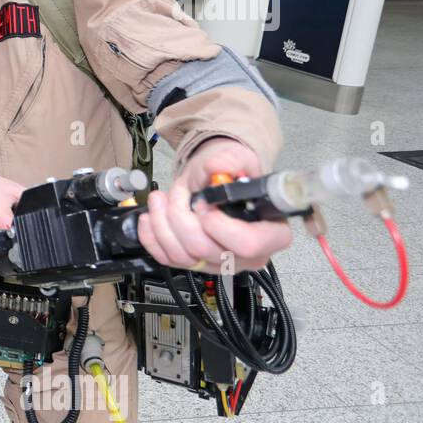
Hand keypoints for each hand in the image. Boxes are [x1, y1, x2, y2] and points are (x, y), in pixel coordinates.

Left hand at [139, 137, 292, 271]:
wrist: (213, 179)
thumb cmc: (229, 174)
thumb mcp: (235, 158)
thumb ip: (228, 162)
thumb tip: (218, 168)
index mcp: (271, 233)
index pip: (248, 244)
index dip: (218, 224)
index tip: (202, 203)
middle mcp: (247, 255)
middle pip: (205, 249)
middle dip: (181, 216)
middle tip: (179, 192)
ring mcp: (220, 263)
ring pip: (182, 256)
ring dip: (162, 224)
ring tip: (160, 199)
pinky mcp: (196, 264)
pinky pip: (168, 259)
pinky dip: (152, 237)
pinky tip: (152, 217)